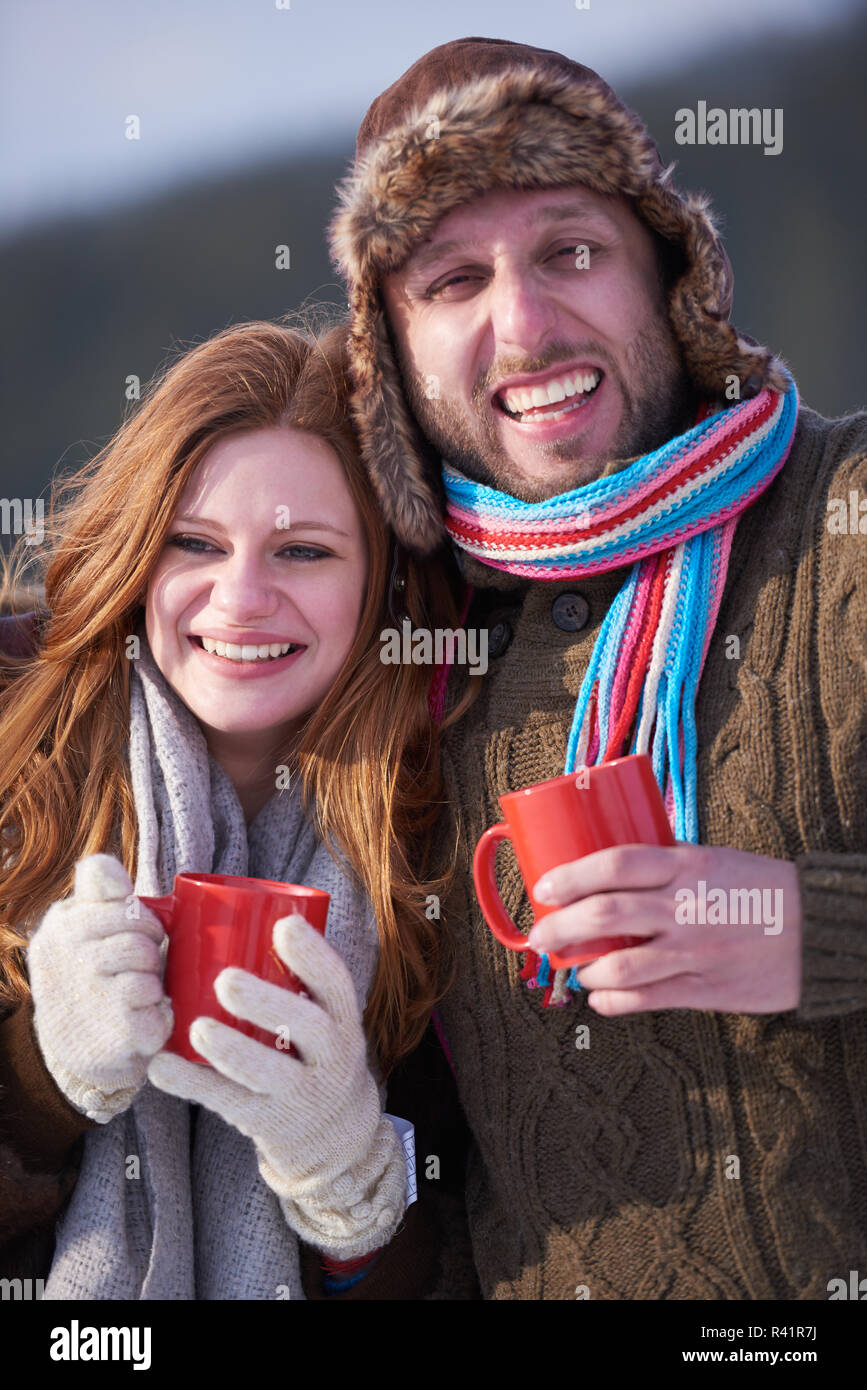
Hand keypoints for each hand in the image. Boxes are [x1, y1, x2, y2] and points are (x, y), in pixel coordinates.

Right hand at [27, 854, 172, 1120]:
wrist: (75, 1050)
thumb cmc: (91, 974)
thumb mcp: (83, 926)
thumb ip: (99, 890)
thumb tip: (115, 874)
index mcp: (61, 927)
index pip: (120, 901)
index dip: (144, 919)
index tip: (143, 934)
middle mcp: (66, 960)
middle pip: (141, 937)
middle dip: (152, 950)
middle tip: (142, 968)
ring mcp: (90, 996)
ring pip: (149, 970)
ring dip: (155, 982)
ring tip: (140, 995)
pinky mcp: (118, 1033)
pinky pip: (161, 1011)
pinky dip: (163, 1016)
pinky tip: (145, 1020)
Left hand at [148, 913, 405, 1259]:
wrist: (335, 1138)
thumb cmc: (312, 1054)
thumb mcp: (323, 1021)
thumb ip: (290, 983)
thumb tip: (219, 914)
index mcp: (343, 1020)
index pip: (337, 984)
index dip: (314, 955)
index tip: (284, 926)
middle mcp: (332, 1058)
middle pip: (308, 1028)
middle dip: (268, 1003)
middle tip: (226, 981)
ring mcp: (302, 1095)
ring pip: (269, 1073)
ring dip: (231, 1050)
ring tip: (198, 1027)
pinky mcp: (270, 1124)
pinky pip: (229, 1104)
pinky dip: (193, 1085)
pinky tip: (160, 1067)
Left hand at [527, 843, 802, 1014]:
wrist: (819, 930)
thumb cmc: (761, 889)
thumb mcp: (712, 860)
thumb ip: (666, 865)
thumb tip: (610, 870)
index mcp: (687, 866)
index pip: (614, 864)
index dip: (570, 875)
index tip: (544, 886)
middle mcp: (685, 908)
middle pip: (604, 915)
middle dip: (560, 926)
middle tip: (540, 933)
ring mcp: (693, 951)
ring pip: (619, 965)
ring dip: (583, 968)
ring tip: (572, 966)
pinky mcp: (704, 988)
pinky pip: (646, 999)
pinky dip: (612, 1000)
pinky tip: (599, 996)